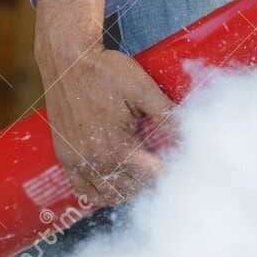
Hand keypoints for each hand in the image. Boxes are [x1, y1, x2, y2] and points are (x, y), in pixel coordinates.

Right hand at [35, 0, 176, 207]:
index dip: (169, 171)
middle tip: (163, 166)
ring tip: (144, 174)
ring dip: (129, 189)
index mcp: (117, 148)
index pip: (153, 178)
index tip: (178, 162)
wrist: (66, 61)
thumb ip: (166, 114)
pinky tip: (117, 182)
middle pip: (133, 189)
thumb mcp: (141, 88)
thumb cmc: (105, 71)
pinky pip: (85, 191)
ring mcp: (78, 162)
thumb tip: (191, 133)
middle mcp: (95, 161)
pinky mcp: (66, 157)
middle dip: (151, 181)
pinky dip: (102, 193)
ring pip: (110, 194)